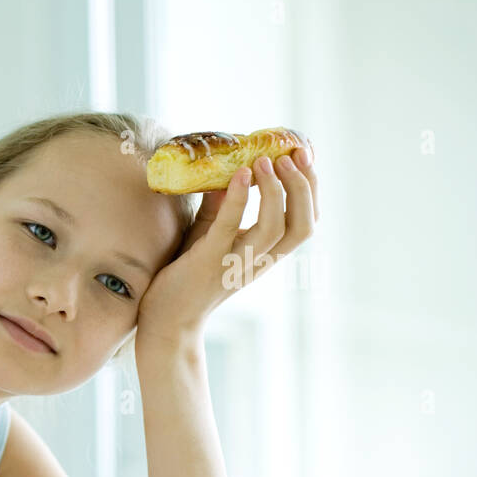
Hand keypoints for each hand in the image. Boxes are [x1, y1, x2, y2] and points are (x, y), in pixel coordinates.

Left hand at [136, 145, 319, 347]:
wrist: (164, 321)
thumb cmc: (186, 278)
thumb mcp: (209, 239)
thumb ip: (221, 209)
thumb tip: (228, 170)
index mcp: (265, 256)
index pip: (306, 223)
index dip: (312, 190)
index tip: (304, 157)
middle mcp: (258, 262)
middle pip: (303, 226)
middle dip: (304, 187)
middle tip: (290, 155)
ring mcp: (235, 264)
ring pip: (276, 228)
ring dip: (275, 190)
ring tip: (264, 161)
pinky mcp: (208, 262)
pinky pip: (230, 227)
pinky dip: (238, 199)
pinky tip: (240, 173)